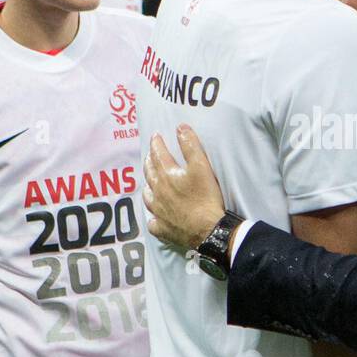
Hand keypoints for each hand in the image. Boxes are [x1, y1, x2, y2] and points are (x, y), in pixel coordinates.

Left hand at [143, 125, 226, 250]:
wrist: (209, 229)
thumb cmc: (206, 197)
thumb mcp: (202, 166)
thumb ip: (190, 145)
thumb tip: (180, 127)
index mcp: (167, 175)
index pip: (158, 154)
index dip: (157, 143)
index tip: (156, 136)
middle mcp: (158, 192)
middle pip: (149, 173)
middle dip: (149, 161)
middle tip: (150, 155)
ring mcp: (158, 211)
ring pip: (148, 196)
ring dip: (148, 186)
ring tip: (150, 182)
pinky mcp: (162, 228)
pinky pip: (153, 221)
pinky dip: (153, 216)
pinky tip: (155, 215)